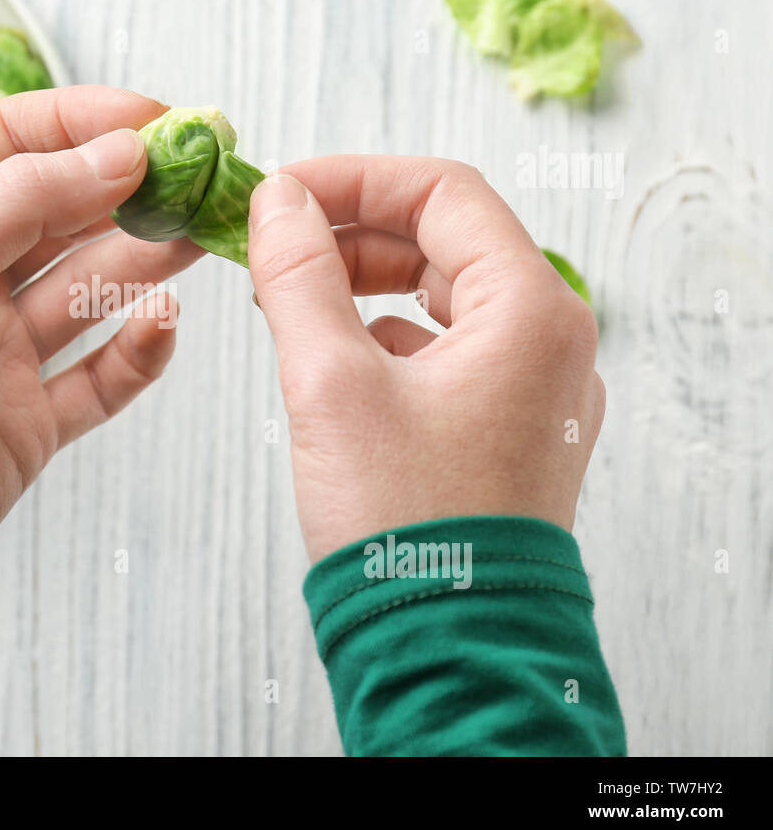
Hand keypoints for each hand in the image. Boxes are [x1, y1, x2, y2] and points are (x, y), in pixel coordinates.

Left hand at [0, 86, 201, 635]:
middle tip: (205, 176)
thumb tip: (120, 151)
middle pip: (66, 213)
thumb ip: (19, 206)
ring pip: (93, 290)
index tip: (161, 121)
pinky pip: (100, 378)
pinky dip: (137, 353)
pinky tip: (164, 327)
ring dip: (149, 262)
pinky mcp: (28, 423)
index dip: (86, 122)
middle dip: (134, 191)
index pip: (13, 144)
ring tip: (208, 237)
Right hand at [246, 158, 602, 562]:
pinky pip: (452, 350)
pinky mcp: (513, 429)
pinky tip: (338, 361)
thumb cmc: (404, 527)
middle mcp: (553, 342)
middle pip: (447, 242)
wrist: (448, 650)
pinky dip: (390, 337)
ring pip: (447, 297)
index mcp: (532, 313)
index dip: (354, 179)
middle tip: (275, 243)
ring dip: (367, 284)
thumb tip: (278, 202)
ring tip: (293, 299)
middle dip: (354, 232)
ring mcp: (540, 389)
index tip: (282, 191)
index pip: (443, 194)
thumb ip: (300, 277)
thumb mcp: (331, 385)